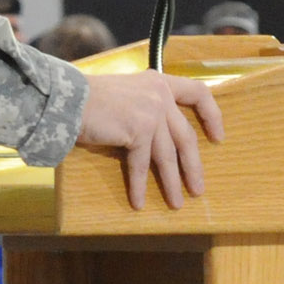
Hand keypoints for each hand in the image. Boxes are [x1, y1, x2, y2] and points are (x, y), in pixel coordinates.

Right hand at [77, 70, 226, 209]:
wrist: (65, 100)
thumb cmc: (90, 100)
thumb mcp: (127, 94)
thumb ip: (147, 105)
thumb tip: (161, 139)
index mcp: (159, 81)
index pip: (198, 92)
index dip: (212, 115)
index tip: (218, 138)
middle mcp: (159, 93)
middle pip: (185, 135)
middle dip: (192, 165)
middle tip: (198, 188)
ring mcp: (151, 111)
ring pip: (167, 154)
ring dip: (171, 182)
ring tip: (177, 202)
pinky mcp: (139, 129)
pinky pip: (141, 164)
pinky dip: (139, 185)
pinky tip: (139, 202)